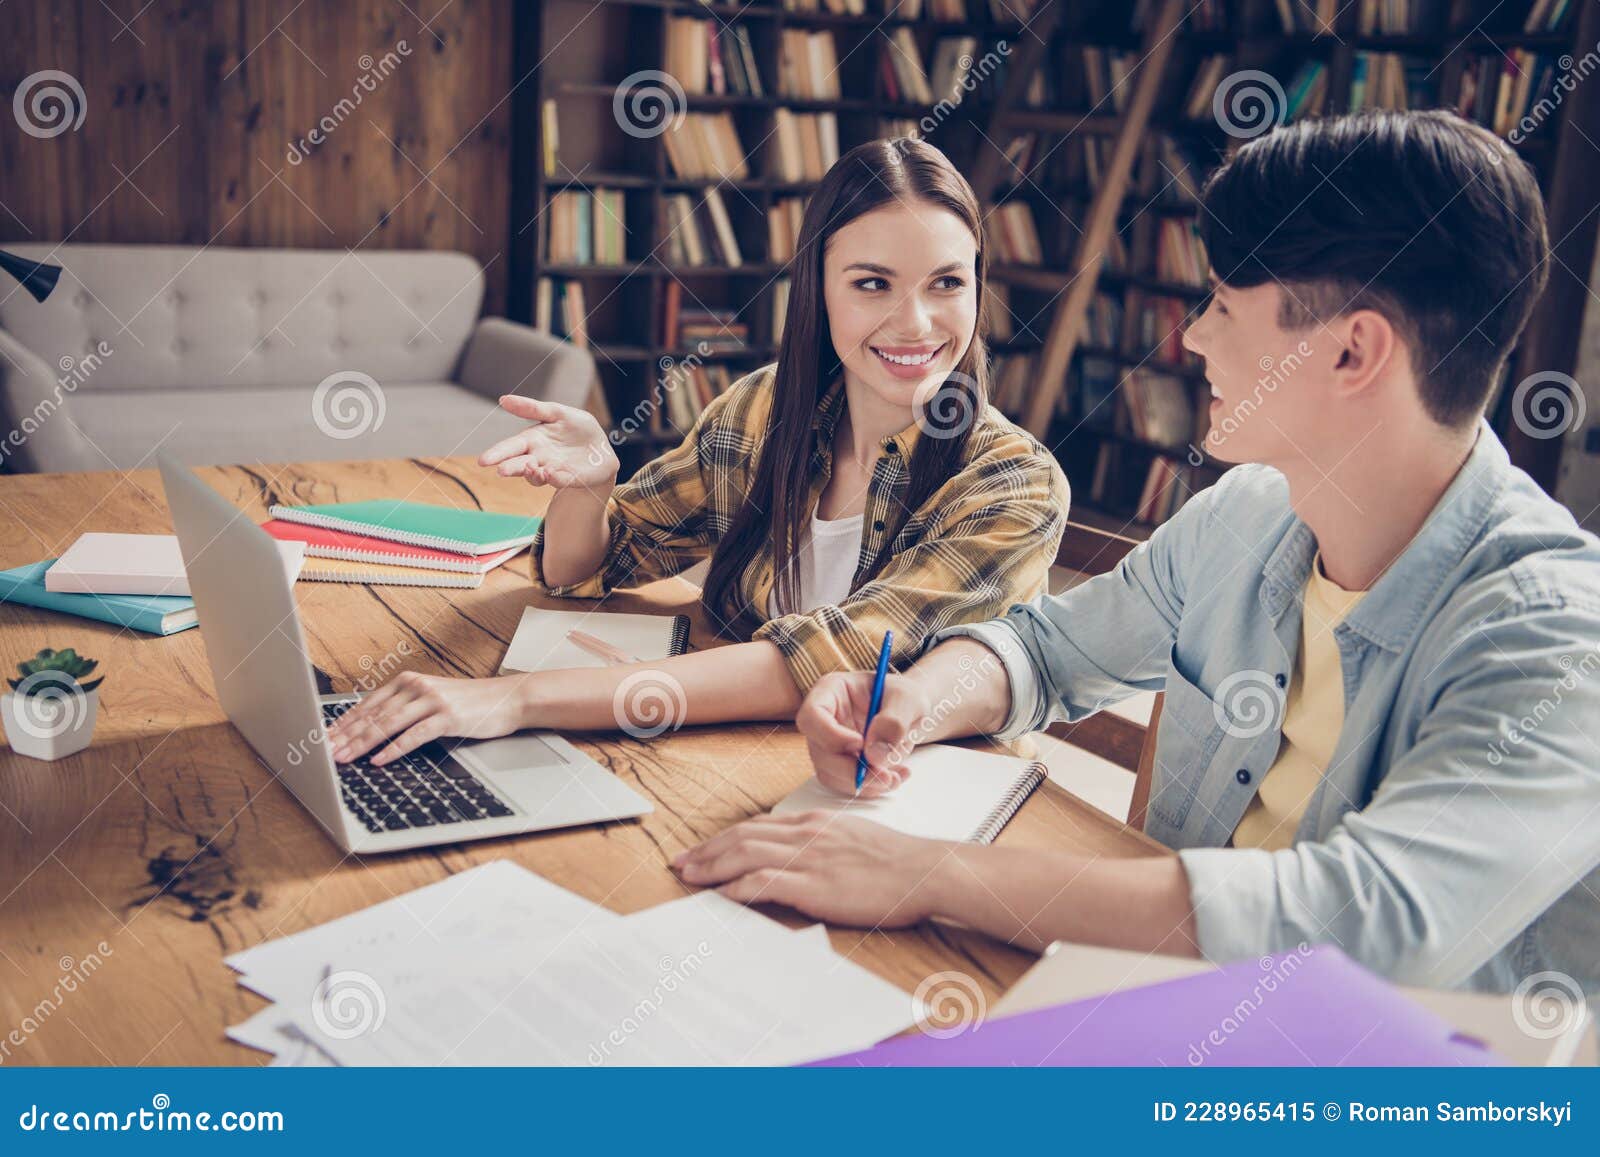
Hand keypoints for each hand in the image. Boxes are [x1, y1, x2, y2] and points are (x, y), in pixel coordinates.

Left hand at [325, 671, 531, 764]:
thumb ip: (404, 708)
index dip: (343, 723)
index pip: (367, 704)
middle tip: (325, 753)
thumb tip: (370, 730)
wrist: (507, 699)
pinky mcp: (448, 717)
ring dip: (362, 743)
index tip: (323, 739)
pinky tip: (379, 760)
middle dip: (346, 736)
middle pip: (373, 715)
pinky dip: (394, 749)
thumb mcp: (432, 700)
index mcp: (409, 681)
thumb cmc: (470, 703)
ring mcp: (433, 701)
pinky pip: (414, 735)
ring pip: (388, 724)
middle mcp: (417, 687)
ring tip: (344, 758)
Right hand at [478, 396, 618, 489]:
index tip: (484, 461)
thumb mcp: (556, 412)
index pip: (511, 447)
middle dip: (510, 468)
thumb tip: (502, 399)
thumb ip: (531, 408)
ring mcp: (553, 471)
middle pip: (519, 465)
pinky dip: (556, 478)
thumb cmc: (575, 427)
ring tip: (533, 469)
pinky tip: (551, 473)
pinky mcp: (570, 479)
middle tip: (500, 470)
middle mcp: (538, 459)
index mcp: (532, 440)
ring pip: (537, 477)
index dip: (498, 453)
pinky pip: (561, 480)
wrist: (601, 447)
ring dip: (533, 474)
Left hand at [672, 811, 951, 926]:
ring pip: (746, 854)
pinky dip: (738, 887)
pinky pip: (766, 881)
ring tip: (689, 876)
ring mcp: (809, 858)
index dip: (724, 838)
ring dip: (712, 866)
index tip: (702, 848)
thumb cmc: (896, 861)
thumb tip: (799, 857)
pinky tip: (721, 894)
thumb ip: (822, 844)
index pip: (757, 826)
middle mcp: (805, 835)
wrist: (924, 870)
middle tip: (680, 862)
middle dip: (707, 850)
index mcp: (814, 823)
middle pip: (743, 836)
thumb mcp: (852, 840)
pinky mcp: (815, 884)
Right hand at [795, 670, 932, 796]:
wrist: (912, 713)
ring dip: (863, 782)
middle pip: (819, 750)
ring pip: (830, 772)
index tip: (860, 744)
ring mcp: (829, 743)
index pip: (812, 715)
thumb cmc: (905, 698)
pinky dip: (870, 787)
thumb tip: (873, 753)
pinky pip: (844, 784)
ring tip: (895, 777)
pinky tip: (895, 776)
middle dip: (851, 769)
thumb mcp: (908, 699)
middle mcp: (824, 718)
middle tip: (885, 775)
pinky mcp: (839, 764)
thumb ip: (894, 721)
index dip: (831, 735)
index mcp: (832, 691)